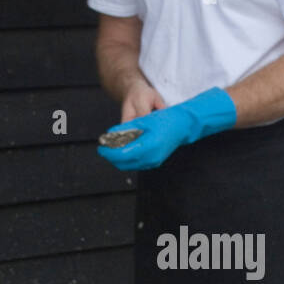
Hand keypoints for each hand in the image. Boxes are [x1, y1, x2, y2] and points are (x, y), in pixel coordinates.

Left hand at [97, 87, 236, 171]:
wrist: (182, 125)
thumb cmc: (165, 119)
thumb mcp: (144, 120)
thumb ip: (127, 129)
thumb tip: (110, 136)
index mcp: (149, 146)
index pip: (122, 154)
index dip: (109, 150)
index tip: (101, 145)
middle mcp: (151, 158)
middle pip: (123, 162)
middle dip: (110, 155)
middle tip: (102, 147)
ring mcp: (153, 162)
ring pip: (128, 165)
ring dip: (117, 158)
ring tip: (110, 147)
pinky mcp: (154, 162)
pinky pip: (135, 164)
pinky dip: (125, 158)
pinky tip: (121, 149)